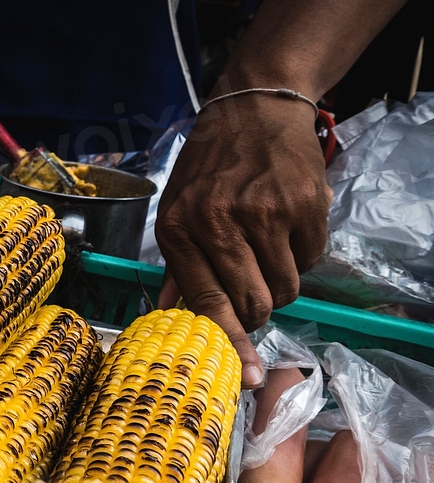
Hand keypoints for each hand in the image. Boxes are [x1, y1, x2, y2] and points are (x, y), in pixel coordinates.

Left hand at [155, 94, 330, 388]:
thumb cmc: (208, 165)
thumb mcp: (175, 208)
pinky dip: (302, 254)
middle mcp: (220, 222)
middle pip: (253, 304)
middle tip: (255, 292)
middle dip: (257, 311)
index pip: (206, 301)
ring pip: (286, 288)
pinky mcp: (305, 204)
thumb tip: (170, 313)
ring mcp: (266, 212)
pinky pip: (311, 260)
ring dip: (280, 283)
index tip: (246, 374)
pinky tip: (285, 226)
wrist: (254, 108)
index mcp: (180, 229)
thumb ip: (178, 264)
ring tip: (266, 250)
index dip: (229, 341)